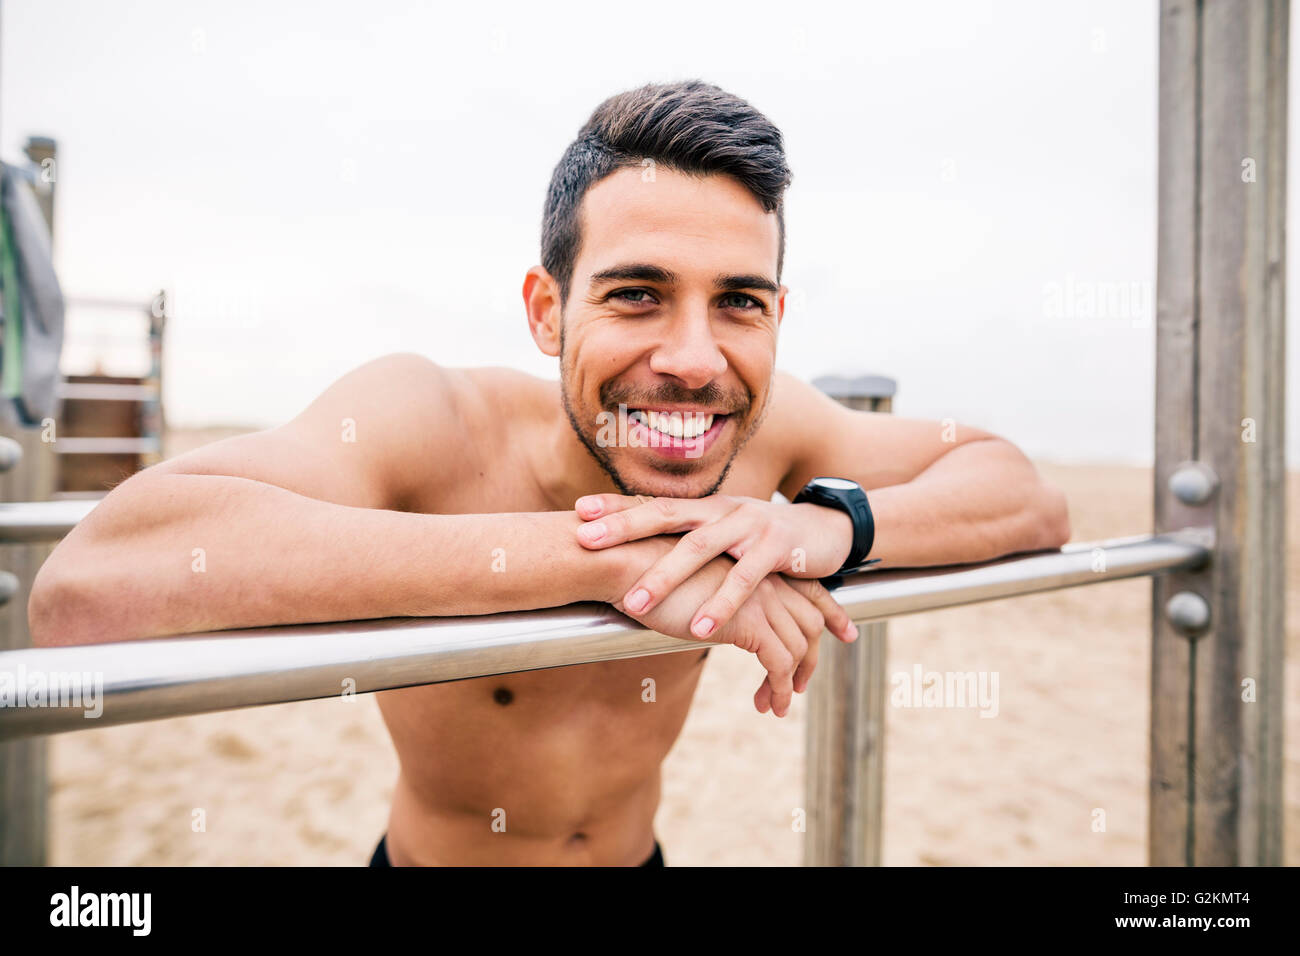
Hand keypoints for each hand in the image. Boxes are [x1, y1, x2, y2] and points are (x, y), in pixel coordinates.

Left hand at [576, 493, 858, 641]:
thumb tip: (637, 563)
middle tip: (586, 541)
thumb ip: (687, 545)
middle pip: (666, 514)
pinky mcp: (778, 548)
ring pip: (700, 549)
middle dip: (624, 528)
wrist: (827, 529)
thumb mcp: (723, 536)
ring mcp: (749, 526)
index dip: (617, 507)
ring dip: (665, 578)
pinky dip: (722, 604)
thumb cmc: (761, 540)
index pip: (653, 504)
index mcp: (704, 509)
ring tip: (634, 606)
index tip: (578, 512)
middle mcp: (721, 511)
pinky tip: (701, 629)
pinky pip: (746, 579)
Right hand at [612, 551, 856, 716]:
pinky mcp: (747, 622)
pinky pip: (779, 662)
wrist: (628, 563)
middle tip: (800, 686)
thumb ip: (712, 592)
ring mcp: (759, 598)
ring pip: (799, 645)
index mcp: (752, 564)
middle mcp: (763, 577)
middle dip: (811, 656)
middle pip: (809, 619)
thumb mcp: (690, 580)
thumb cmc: (646, 572)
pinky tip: (768, 705)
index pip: (806, 588)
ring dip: (792, 681)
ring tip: (775, 705)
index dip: (829, 611)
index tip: (845, 632)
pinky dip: (779, 687)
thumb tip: (712, 612)